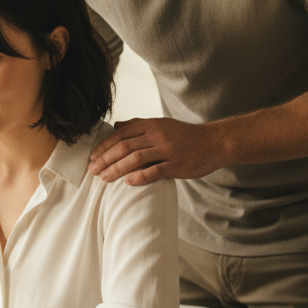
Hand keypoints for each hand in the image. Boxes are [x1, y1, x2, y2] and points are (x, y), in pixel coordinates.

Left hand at [88, 117, 223, 184]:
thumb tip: (116, 125)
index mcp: (151, 124)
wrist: (215, 142)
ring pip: (136, 158)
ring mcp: (168, 150)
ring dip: (117, 169)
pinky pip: (155, 171)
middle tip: (92, 170)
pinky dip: (140, 177)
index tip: (92, 157)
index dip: (104, 146)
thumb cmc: (185, 136)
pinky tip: (128, 183)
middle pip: (124, 146)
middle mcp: (158, 135)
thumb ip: (138, 125)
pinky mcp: (177, 164)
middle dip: (105, 159)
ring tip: (104, 178)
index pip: (120, 134)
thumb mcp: (161, 124)